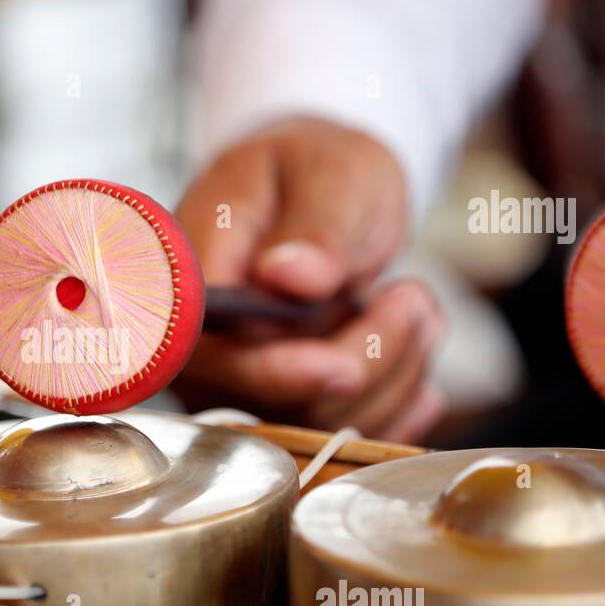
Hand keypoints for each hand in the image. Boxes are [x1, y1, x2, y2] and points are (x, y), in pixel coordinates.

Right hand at [173, 116, 444, 441]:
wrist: (319, 190)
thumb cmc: (312, 170)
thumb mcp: (330, 172)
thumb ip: (314, 224)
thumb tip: (287, 276)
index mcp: (189, 277)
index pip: (211, 354)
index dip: (275, 374)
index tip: (344, 365)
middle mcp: (201, 345)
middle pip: (270, 403)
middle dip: (363, 363)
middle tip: (412, 295)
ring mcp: (238, 382)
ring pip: (316, 425)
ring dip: (392, 375)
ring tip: (415, 303)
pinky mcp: (280, 404)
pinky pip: (340, 435)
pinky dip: (397, 400)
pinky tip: (416, 351)